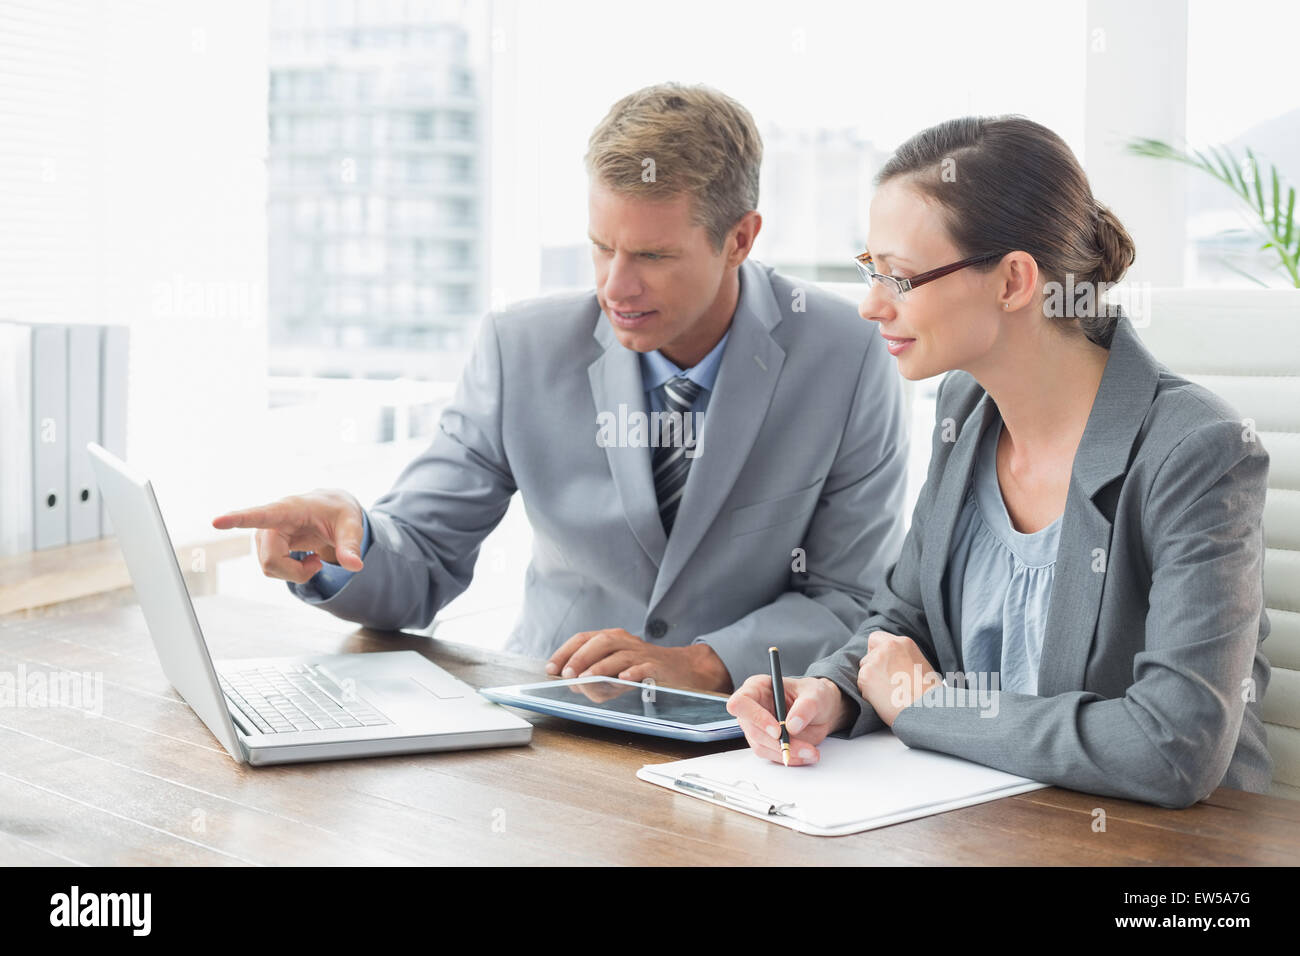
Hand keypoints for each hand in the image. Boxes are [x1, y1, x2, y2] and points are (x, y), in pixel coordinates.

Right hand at [211, 489, 366, 584]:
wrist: (332, 510)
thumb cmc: (340, 512)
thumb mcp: (352, 525)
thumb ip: (352, 545)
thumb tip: (355, 566)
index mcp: (291, 509)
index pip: (262, 515)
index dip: (239, 519)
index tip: (217, 521)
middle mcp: (272, 522)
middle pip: (270, 560)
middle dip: (294, 572)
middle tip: (318, 565)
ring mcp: (266, 534)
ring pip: (270, 567)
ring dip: (294, 572)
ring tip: (314, 558)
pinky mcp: (266, 545)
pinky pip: (271, 569)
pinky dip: (291, 572)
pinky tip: (304, 559)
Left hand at [545, 628, 732, 692]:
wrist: (682, 670)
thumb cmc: (643, 671)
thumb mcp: (615, 673)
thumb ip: (595, 678)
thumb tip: (575, 684)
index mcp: (612, 639)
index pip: (583, 638)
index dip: (565, 652)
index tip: (551, 669)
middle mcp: (625, 642)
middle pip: (600, 641)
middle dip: (580, 657)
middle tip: (568, 674)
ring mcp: (642, 653)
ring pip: (619, 654)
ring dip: (601, 667)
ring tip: (586, 679)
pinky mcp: (658, 666)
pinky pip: (645, 667)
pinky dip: (634, 672)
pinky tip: (624, 679)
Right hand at [726, 675, 847, 765]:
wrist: (822, 712)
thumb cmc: (814, 696)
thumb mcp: (816, 695)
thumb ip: (806, 707)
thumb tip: (792, 725)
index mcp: (757, 687)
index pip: (741, 702)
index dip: (755, 717)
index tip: (777, 730)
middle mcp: (752, 707)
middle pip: (751, 729)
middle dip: (777, 742)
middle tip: (803, 747)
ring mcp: (756, 727)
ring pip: (761, 746)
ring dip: (786, 752)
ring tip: (810, 751)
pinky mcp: (765, 743)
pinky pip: (771, 755)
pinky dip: (790, 757)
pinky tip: (806, 754)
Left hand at [856, 631, 942, 726]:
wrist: (926, 709)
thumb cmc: (928, 694)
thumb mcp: (921, 665)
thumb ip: (903, 658)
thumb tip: (892, 664)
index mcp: (904, 642)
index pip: (876, 638)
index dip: (876, 652)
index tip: (883, 665)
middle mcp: (888, 647)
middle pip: (867, 655)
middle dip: (872, 668)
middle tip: (885, 683)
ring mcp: (875, 660)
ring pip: (864, 670)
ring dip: (871, 682)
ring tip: (889, 694)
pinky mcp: (866, 676)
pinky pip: (861, 685)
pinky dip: (869, 694)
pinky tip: (884, 700)